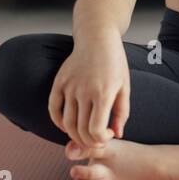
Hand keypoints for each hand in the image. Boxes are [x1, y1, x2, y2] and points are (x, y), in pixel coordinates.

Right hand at [47, 39, 129, 158]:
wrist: (97, 37)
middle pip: (81, 129)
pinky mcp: (59, 82)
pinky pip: (53, 109)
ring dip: (75, 136)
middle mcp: (84, 91)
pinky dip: (58, 122)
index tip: (108, 134)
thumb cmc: (115, 62)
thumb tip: (117, 134)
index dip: (101, 139)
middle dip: (90, 141)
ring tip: (84, 136)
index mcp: (103, 93)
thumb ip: (122, 112)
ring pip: (67, 123)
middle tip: (96, 141)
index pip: (96, 129)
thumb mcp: (125, 86)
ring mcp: (69, 86)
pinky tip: (67, 126)